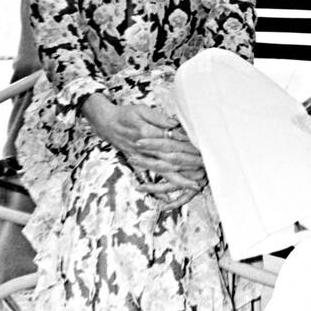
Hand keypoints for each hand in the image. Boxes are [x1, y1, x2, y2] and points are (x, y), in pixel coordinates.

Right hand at [82, 96, 206, 197]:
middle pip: (170, 159)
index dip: (187, 147)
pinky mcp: (136, 162)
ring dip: (179, 179)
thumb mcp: (142, 110)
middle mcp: (144, 149)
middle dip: (189, 166)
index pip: (172, 142)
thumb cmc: (125, 114)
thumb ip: (158, 118)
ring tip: (195, 186)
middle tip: (205, 169)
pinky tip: (166, 200)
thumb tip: (174, 124)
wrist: (105, 123)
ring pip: (162, 171)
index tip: (201, 150)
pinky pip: (147, 178)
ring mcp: (140, 158)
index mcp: (147, 134)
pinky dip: (155, 190)